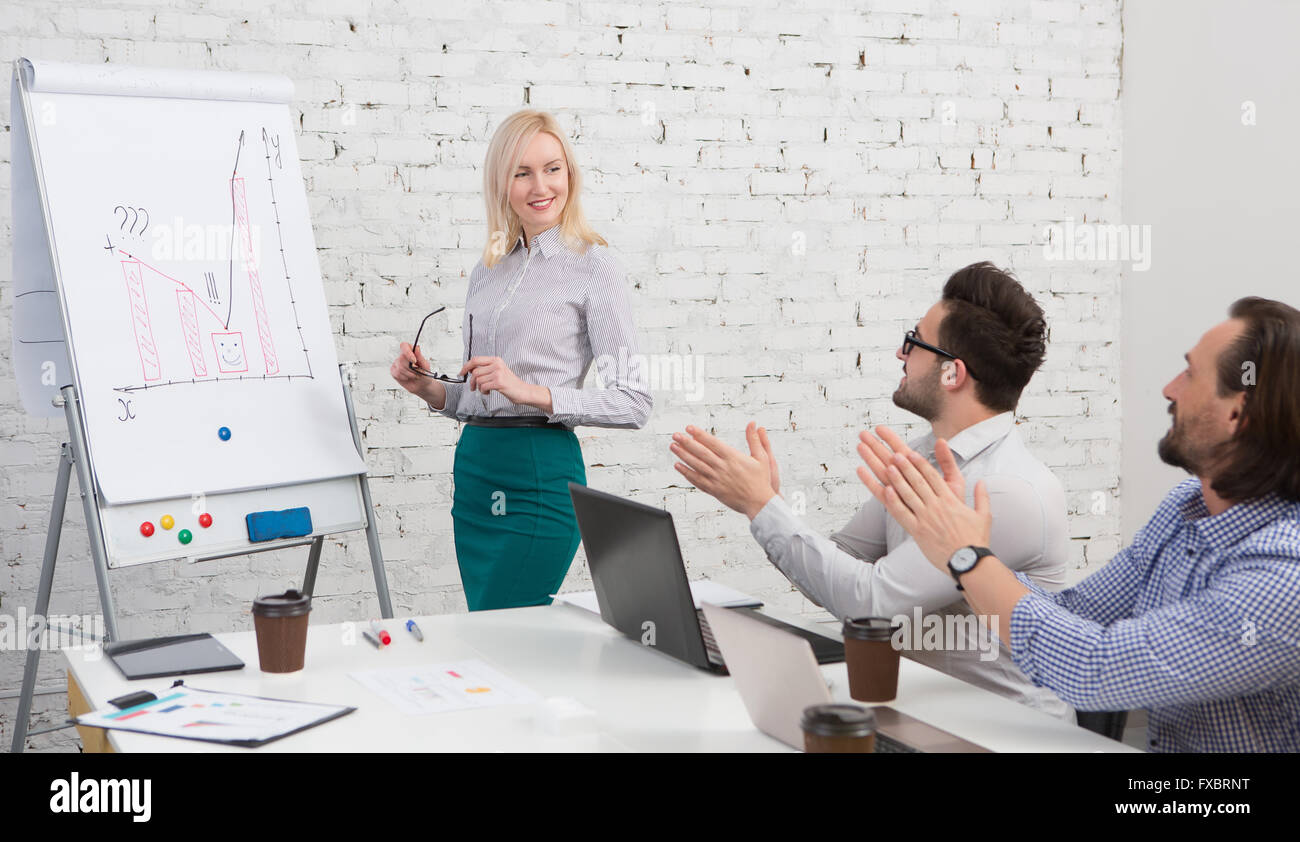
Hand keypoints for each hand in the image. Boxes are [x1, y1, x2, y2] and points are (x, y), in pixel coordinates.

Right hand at [390, 342, 439, 402]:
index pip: (404, 346)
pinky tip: (408, 378)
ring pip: (400, 368)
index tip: (414, 361)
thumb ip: (420, 357)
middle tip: (418, 372)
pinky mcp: (393, 371)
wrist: (421, 385)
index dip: (407, 352)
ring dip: (409, 374)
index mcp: (411, 352)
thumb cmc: (425, 374)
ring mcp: (397, 363)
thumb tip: (417, 347)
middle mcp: (402, 356)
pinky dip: (404, 377)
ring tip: (414, 376)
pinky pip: (397, 374)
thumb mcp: (425, 366)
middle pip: (402, 359)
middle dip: (411, 368)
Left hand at [459, 356, 534, 405]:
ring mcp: (498, 373)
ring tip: (485, 390)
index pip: (476, 360)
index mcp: (496, 360)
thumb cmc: (510, 383)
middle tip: (473, 387)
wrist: (523, 391)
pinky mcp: (499, 382)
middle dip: (472, 381)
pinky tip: (488, 392)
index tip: (461, 372)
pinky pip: (483, 386)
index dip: (466, 366)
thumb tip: (469, 370)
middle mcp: (497, 364)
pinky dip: (483, 391)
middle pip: (475, 371)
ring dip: (479, 387)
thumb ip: (486, 369)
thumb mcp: (498, 371)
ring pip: (478, 380)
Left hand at [670, 423, 775, 518]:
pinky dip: (686, 473)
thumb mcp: (762, 457)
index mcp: (733, 458)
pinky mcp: (714, 490)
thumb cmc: (761, 481)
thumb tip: (753, 424)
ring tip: (673, 447)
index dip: (699, 434)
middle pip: (701, 452)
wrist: (759, 503)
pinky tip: (678, 466)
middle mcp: (722, 468)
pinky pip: (697, 480)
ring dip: (683, 455)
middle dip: (686, 443)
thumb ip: (755, 439)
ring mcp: (717, 479)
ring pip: (696, 465)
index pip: (712, 443)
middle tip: (675, 435)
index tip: (689, 428)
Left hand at [857, 428, 990, 570]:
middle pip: (918, 482)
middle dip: (906, 466)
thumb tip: (981, 482)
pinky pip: (902, 514)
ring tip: (888, 466)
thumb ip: (982, 496)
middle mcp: (936, 507)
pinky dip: (893, 502)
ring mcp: (926, 519)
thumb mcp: (984, 515)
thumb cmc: (976, 540)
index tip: (912, 453)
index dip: (921, 464)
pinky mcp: (918, 532)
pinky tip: (885, 491)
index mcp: (951, 501)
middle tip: (894, 454)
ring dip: (897, 479)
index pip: (933, 477)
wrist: (969, 562)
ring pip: (908, 495)